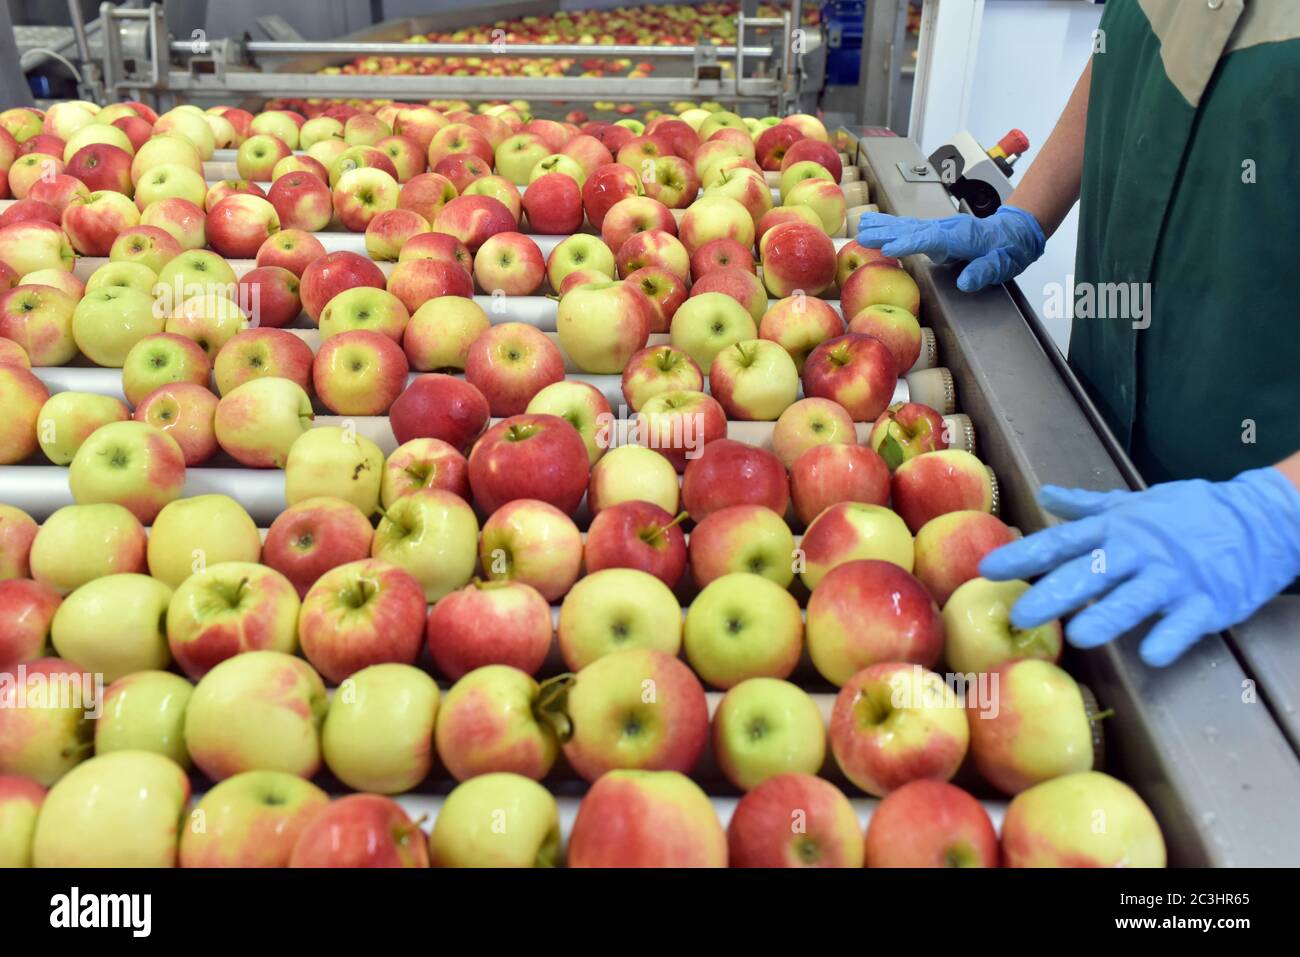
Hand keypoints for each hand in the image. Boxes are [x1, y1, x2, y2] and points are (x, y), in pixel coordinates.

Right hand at [856, 205, 1045, 291]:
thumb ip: (985, 271)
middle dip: (887, 233)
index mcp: (961, 236)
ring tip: (862, 227)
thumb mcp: (1003, 263)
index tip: (887, 249)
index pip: (930, 238)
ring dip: (884, 227)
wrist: (1016, 232)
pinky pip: (910, 229)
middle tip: (863, 236)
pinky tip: (878, 228)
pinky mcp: (936, 232)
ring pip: (908, 226)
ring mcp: (940, 229)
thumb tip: (966, 282)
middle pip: (912, 229)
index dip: (908, 243)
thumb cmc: (1009, 250)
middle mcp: (946, 229)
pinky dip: (892, 228)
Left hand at [978, 468, 1299, 666]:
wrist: (1259, 519)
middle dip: (1055, 592)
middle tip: (1022, 614)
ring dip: (1107, 616)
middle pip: (1092, 572)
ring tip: (1079, 635)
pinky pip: (1186, 623)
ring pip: (1136, 599)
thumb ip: (1087, 506)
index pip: (1063, 541)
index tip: (989, 567)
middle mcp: (1139, 552)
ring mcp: (1174, 578)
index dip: (1025, 554)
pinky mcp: (1208, 602)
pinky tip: (1150, 654)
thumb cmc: (1186, 515)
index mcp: (1117, 529)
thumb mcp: (1134, 504)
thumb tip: (1044, 494)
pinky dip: (1169, 637)